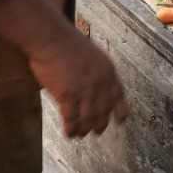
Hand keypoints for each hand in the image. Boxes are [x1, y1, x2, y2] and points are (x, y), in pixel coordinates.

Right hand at [26, 21, 129, 137]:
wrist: (52, 39)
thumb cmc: (67, 42)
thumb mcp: (92, 55)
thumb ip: (95, 72)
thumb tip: (93, 88)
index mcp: (108, 72)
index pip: (118, 96)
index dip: (120, 111)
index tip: (120, 121)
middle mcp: (100, 84)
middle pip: (103, 111)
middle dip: (100, 124)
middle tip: (97, 131)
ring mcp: (84, 91)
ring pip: (88, 118)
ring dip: (85, 129)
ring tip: (81, 134)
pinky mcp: (68, 96)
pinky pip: (71, 119)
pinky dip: (71, 129)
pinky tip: (69, 134)